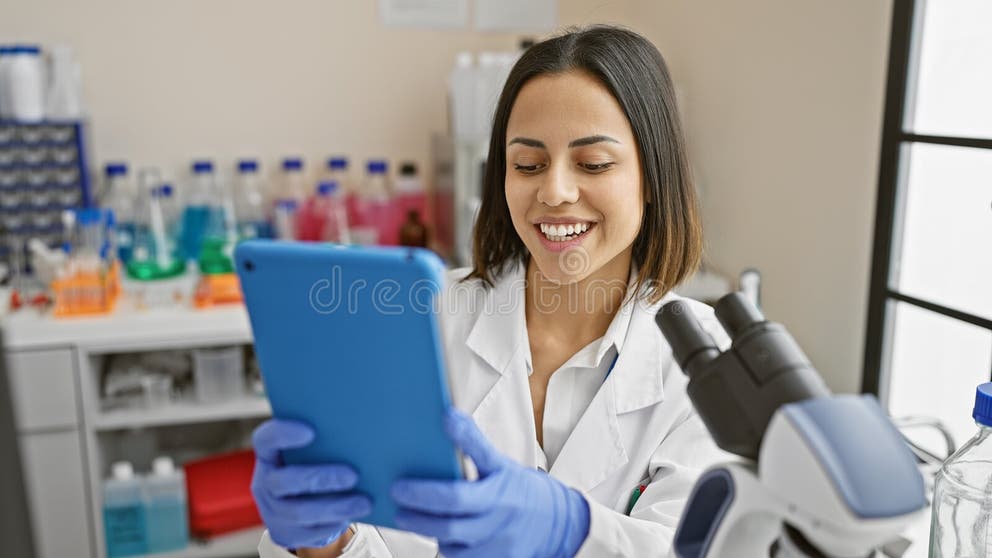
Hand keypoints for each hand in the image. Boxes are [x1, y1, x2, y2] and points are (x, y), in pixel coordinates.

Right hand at [251, 419, 371, 549]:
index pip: (266, 440)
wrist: (298, 507)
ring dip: (335, 506)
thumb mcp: (311, 452)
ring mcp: (273, 510)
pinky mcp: (286, 532)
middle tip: (353, 475)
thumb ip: (323, 441)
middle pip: (285, 480)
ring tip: (364, 502)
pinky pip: (309, 531)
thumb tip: (357, 430)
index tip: (310, 431)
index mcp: (269, 454)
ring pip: (300, 511)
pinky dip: (333, 523)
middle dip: (320, 478)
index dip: (283, 434)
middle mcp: (266, 482)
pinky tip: (353, 514)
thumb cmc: (311, 466)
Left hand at [391, 409, 589, 557]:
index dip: (461, 440)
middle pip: (453, 508)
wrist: (558, 523)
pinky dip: (445, 548)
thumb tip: (448, 416)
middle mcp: (502, 508)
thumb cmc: (518, 490)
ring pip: (452, 540)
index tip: (443, 421)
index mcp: (502, 477)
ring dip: (427, 528)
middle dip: (419, 502)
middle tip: (397, 493)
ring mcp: (500, 538)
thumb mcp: (501, 464)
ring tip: (408, 517)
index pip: (480, 455)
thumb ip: (474, 445)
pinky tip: (434, 535)